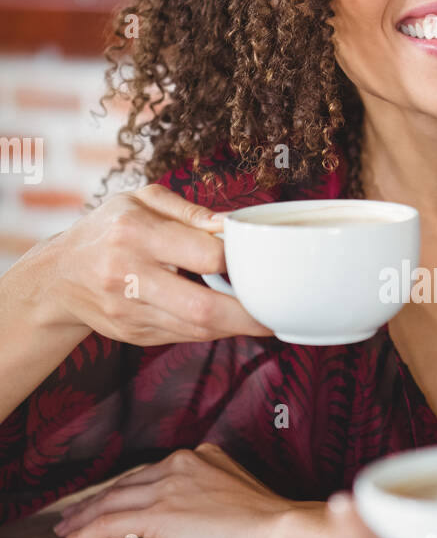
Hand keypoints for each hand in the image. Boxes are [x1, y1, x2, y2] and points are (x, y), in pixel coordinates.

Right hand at [36, 183, 272, 344]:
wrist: (59, 275)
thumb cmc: (110, 228)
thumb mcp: (141, 200)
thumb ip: (188, 211)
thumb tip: (231, 225)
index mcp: (134, 232)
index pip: (203, 254)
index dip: (237, 260)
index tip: (258, 260)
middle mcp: (127, 274)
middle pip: (202, 306)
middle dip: (248, 314)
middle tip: (277, 311)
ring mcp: (128, 310)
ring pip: (196, 329)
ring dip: (236, 327)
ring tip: (263, 316)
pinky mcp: (133, 334)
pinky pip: (185, 337)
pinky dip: (213, 330)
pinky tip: (229, 319)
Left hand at [47, 444, 325, 537]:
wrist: (279, 529)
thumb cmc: (268, 524)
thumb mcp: (236, 497)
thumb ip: (209, 496)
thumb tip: (191, 517)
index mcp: (199, 457)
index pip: (147, 474)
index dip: (122, 490)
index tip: (107, 501)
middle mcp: (179, 464)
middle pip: (123, 484)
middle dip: (93, 502)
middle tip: (70, 517)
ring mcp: (167, 487)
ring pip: (109, 501)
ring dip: (79, 519)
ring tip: (61, 534)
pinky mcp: (158, 514)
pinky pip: (107, 525)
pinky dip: (80, 536)